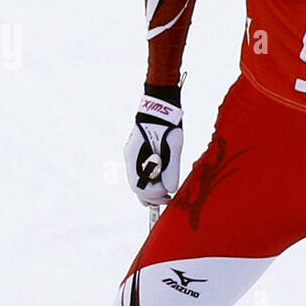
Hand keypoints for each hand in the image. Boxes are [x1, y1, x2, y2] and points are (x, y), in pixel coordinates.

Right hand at [125, 87, 182, 202]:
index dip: (154, 195)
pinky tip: (161, 183)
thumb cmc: (168, 125)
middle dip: (152, 196)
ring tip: (166, 193)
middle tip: (168, 198)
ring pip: (139, 182)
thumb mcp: (174, 147)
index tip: (169, 194)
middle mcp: (131, 158)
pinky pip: (142, 174)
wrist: (161, 107)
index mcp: (135, 157)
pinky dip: (150, 182)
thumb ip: (172, 169)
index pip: (140, 187)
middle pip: (137, 188)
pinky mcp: (140, 154)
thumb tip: (171, 189)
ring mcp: (134, 156)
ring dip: (151, 191)